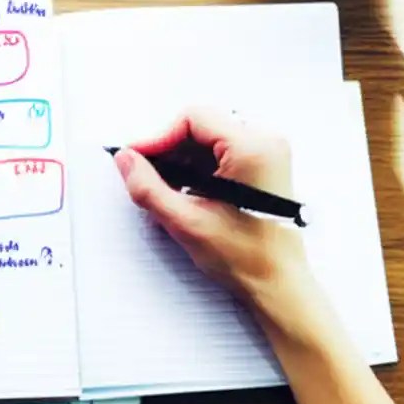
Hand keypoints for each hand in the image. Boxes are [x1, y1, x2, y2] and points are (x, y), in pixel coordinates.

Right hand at [112, 108, 317, 326]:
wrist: (278, 284)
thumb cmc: (245, 257)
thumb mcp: (185, 221)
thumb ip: (147, 186)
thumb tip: (125, 159)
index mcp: (252, 148)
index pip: (193, 119)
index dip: (158, 137)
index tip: (136, 158)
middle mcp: (265, 143)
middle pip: (201, 126)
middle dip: (169, 149)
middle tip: (146, 174)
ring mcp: (267, 154)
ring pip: (208, 139)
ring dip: (181, 159)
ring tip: (165, 187)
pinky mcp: (263, 167)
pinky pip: (221, 152)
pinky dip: (197, 167)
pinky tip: (184, 191)